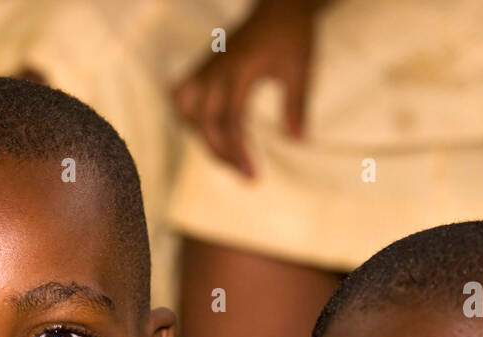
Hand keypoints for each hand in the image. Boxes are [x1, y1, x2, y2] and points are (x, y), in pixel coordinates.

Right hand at [172, 0, 320, 176]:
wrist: (279, 6)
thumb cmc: (292, 35)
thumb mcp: (300, 69)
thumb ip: (297, 106)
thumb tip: (299, 141)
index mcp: (240, 70)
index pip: (230, 121)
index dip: (238, 152)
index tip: (252, 174)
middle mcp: (216, 70)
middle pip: (205, 123)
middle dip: (222, 154)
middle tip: (245, 174)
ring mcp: (206, 67)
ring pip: (186, 110)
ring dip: (202, 136)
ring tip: (227, 153)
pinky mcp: (203, 66)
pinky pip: (181, 96)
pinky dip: (187, 116)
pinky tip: (208, 129)